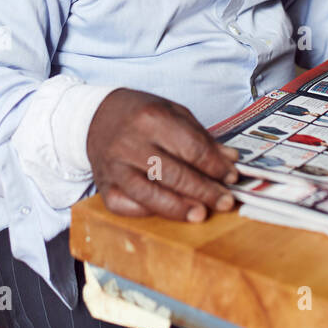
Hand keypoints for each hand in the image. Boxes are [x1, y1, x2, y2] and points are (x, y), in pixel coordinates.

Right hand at [87, 88, 239, 222]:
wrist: (95, 118)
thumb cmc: (139, 114)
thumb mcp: (172, 112)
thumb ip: (201, 137)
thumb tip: (230, 160)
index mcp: (151, 118)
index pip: (191, 148)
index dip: (215, 166)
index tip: (232, 177)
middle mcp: (130, 143)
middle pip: (174, 174)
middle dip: (204, 191)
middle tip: (225, 202)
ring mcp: (115, 168)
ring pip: (151, 195)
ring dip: (180, 208)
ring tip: (201, 214)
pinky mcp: (105, 187)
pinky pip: (129, 207)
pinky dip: (150, 213)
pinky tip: (170, 213)